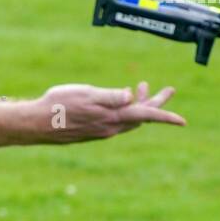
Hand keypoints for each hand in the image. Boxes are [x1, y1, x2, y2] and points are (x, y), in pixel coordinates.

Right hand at [31, 81, 184, 143]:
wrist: (36, 124)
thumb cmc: (59, 105)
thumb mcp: (86, 94)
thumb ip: (111, 96)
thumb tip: (132, 96)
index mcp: (112, 117)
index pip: (146, 115)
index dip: (165, 115)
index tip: (182, 121)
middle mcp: (110, 128)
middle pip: (141, 117)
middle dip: (155, 102)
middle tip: (167, 90)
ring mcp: (101, 131)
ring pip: (129, 119)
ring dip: (139, 104)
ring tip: (141, 88)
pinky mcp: (92, 132)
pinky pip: (117, 122)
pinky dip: (125, 111)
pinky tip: (119, 103)